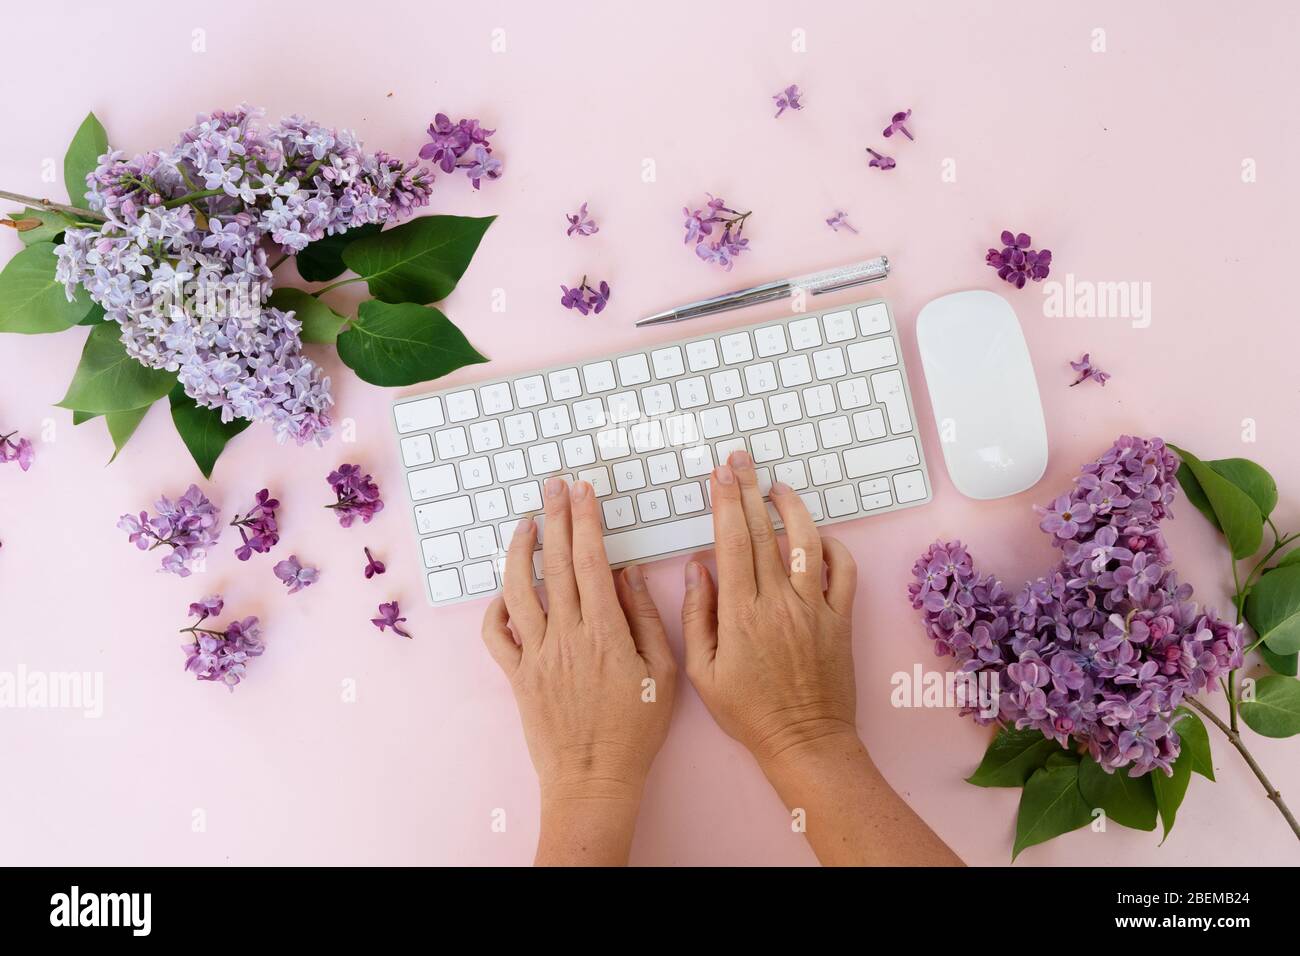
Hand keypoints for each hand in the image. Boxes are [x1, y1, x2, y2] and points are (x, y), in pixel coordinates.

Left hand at [481, 477, 675, 864]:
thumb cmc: (636, 731)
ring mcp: (536, 655)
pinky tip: (504, 592)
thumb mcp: (662, 674)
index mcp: (605, 633)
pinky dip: (494, 608)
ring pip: (518, 590)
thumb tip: (627, 574)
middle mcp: (566, 636)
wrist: (593, 781)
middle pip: (554, 564)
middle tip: (553, 485)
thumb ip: (645, 620)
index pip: (590, 561)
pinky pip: (495, 635)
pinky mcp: (517, 675)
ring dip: (519, 551)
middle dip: (555, 518)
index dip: (585, 520)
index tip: (583, 491)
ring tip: (525, 524)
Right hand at [682, 450, 858, 764]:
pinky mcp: (840, 620)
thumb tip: (697, 568)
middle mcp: (779, 602)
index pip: (732, 541)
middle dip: (749, 488)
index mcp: (741, 613)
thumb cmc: (749, 712)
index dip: (725, 501)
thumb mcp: (702, 671)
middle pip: (764, 531)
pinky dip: (833, 547)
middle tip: (740, 459)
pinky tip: (818, 537)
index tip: (719, 473)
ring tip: (778, 488)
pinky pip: (844, 571)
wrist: (805, 741)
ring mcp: (814, 609)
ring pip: (807, 542)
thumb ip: (696, 615)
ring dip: (792, 508)